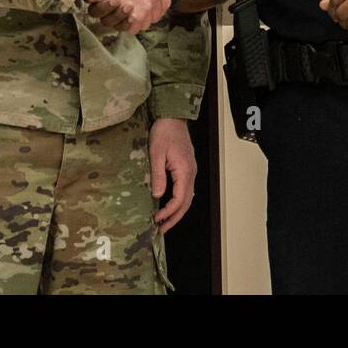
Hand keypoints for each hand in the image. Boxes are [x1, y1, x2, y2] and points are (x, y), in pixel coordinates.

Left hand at [149, 117, 195, 233]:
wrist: (172, 117)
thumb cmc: (164, 132)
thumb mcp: (156, 153)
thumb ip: (158, 175)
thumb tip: (158, 196)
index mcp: (185, 171)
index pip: (179, 199)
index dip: (168, 212)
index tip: (156, 220)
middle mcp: (191, 173)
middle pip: (186, 202)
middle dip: (174, 218)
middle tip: (161, 230)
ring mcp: (190, 171)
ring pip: (188, 197)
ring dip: (177, 211)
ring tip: (164, 222)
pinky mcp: (186, 168)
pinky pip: (185, 189)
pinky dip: (178, 201)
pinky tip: (169, 205)